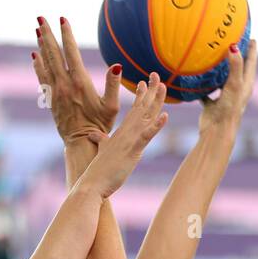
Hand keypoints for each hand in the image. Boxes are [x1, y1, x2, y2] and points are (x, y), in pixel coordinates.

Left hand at [33, 16, 122, 145]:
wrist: (80, 142)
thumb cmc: (100, 125)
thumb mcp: (112, 106)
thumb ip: (114, 85)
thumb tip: (117, 65)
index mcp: (80, 82)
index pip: (71, 52)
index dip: (66, 34)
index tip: (63, 19)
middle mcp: (64, 84)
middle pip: (53, 53)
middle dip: (47, 34)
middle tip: (40, 17)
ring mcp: (55, 91)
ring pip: (46, 63)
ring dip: (41, 45)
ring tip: (37, 29)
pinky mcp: (50, 99)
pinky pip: (42, 77)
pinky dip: (38, 64)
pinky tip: (35, 55)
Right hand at [76, 74, 167, 197]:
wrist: (92, 184)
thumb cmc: (98, 171)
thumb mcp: (102, 151)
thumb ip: (101, 141)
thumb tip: (94, 135)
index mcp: (121, 132)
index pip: (133, 110)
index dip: (140, 95)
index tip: (143, 82)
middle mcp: (126, 132)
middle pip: (142, 108)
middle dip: (150, 90)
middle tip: (156, 74)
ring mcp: (129, 140)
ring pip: (145, 116)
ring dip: (155, 101)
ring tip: (163, 85)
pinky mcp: (132, 151)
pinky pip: (146, 136)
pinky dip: (156, 125)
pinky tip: (165, 115)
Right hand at [199, 39, 256, 134]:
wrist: (216, 131)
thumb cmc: (229, 109)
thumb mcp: (234, 85)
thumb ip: (235, 65)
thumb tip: (233, 46)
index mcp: (246, 86)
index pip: (251, 63)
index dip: (252, 50)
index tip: (251, 37)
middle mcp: (236, 91)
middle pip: (238, 70)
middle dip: (237, 57)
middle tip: (233, 42)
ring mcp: (224, 98)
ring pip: (222, 80)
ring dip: (220, 70)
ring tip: (215, 57)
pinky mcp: (212, 105)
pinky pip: (207, 91)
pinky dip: (203, 85)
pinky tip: (196, 78)